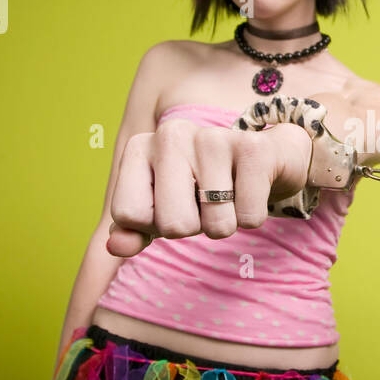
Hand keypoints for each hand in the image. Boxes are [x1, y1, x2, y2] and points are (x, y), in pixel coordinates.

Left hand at [106, 118, 312, 256]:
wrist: (263, 158)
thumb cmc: (202, 187)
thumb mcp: (161, 209)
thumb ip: (133, 230)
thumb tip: (116, 246)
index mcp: (140, 147)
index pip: (128, 215)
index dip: (153, 224)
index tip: (171, 204)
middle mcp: (170, 134)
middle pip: (172, 225)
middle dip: (194, 226)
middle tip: (203, 202)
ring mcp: (212, 137)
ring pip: (215, 225)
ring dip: (226, 222)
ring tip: (229, 194)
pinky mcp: (252, 148)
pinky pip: (249, 217)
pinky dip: (252, 216)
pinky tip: (250, 188)